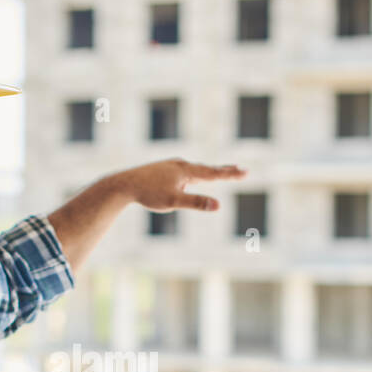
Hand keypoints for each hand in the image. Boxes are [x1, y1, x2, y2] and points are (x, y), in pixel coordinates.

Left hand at [114, 159, 246, 212]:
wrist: (124, 184)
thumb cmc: (149, 193)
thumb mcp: (174, 202)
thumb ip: (197, 203)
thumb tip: (218, 205)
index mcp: (186, 171)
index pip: (213, 173)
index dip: (230, 174)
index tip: (246, 172)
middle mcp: (181, 165)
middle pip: (207, 168)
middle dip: (225, 171)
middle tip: (241, 170)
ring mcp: (172, 166)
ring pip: (196, 169)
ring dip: (210, 171)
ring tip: (221, 172)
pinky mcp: (164, 170)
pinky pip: (185, 172)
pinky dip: (195, 174)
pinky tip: (191, 177)